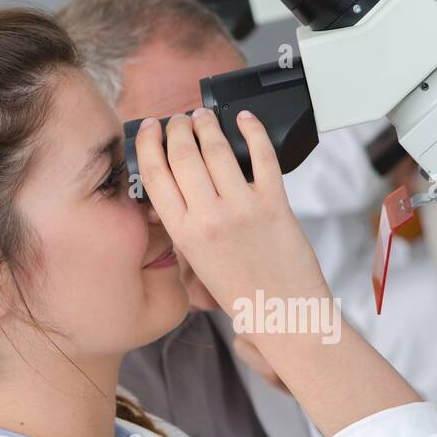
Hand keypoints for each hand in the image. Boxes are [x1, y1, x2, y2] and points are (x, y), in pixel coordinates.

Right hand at [135, 108, 418, 436]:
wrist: (287, 319)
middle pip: (183, 155)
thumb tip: (179, 202)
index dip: (150, 144)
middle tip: (179, 120)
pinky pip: (262, 156)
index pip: (155, 176)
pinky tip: (245, 120)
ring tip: (204, 117)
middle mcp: (209, 218)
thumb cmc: (246, 301)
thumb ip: (187, 234)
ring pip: (217, 149)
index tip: (150, 129)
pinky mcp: (275, 204)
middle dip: (178, 128)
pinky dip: (252, 131)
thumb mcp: (200, 269)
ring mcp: (242, 209)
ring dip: (208, 125)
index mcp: (184, 235)